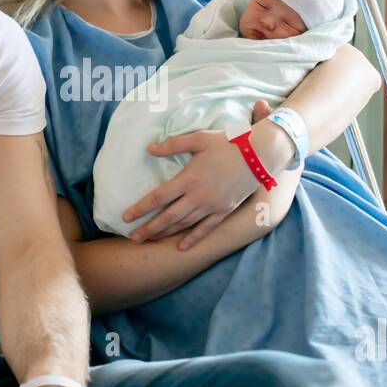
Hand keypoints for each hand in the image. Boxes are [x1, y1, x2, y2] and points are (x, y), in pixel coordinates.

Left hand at [121, 99, 275, 250]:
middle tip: (133, 238)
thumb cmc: (229, 143)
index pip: (158, 197)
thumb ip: (173, 145)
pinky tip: (182, 247)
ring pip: (184, 224)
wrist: (261, 154)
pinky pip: (206, 228)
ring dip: (166, 233)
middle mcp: (198, 196)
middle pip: (168, 216)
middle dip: (149, 228)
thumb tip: (149, 148)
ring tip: (150, 240)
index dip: (140, 208)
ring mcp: (212, 206)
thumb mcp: (199, 139)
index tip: (126, 217)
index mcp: (189, 178)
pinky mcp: (225, 210)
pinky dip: (193, 239)